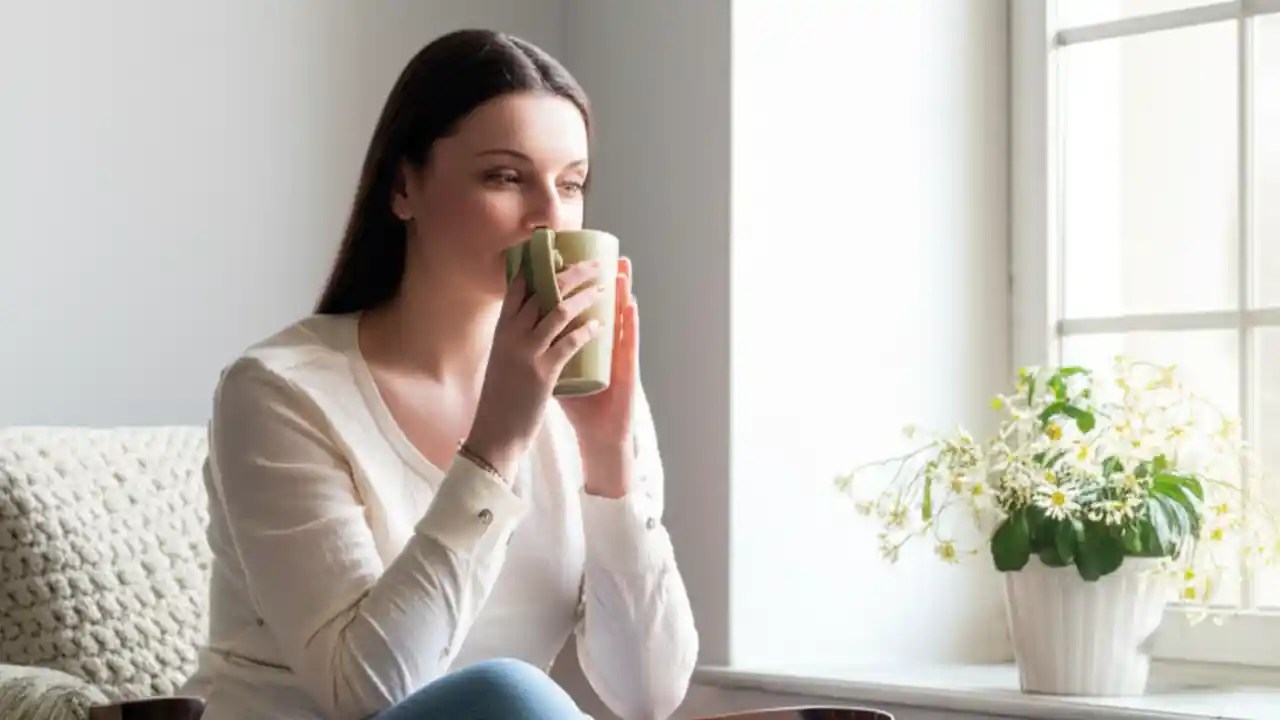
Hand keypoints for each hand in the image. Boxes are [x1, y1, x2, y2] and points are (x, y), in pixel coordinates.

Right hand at [465, 260, 607, 479]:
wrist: (494, 434)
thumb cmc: (500, 399)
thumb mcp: (501, 359)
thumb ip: (514, 339)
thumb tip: (527, 321)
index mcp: (501, 330)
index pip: (519, 287)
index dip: (539, 265)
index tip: (558, 251)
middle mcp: (511, 335)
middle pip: (543, 291)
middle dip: (571, 272)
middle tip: (593, 264)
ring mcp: (527, 352)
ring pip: (559, 310)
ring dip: (584, 295)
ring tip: (604, 288)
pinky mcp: (543, 373)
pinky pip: (570, 343)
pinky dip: (587, 330)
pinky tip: (601, 325)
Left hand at [560, 257, 639, 496]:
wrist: (598, 437)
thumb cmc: (579, 409)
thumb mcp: (554, 378)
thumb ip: (542, 357)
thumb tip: (518, 338)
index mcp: (587, 345)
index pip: (584, 309)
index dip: (579, 287)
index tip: (572, 263)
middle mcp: (605, 345)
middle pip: (604, 306)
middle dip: (601, 280)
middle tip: (602, 256)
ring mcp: (617, 356)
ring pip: (620, 317)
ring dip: (621, 291)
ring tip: (621, 268)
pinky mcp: (627, 370)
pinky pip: (628, 342)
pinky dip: (629, 322)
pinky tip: (630, 305)